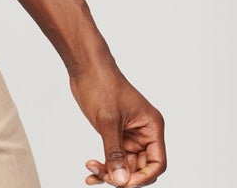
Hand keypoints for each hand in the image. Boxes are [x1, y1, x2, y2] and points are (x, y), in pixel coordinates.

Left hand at [70, 66, 165, 185]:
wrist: (85, 66)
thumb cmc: (102, 84)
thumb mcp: (108, 121)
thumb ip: (115, 153)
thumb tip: (121, 181)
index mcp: (151, 126)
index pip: (157, 163)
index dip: (144, 178)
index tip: (125, 183)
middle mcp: (143, 132)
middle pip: (140, 167)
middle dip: (123, 175)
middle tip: (104, 176)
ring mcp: (128, 134)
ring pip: (125, 165)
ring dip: (109, 171)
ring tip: (92, 170)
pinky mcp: (114, 133)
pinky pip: (114, 157)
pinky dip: (104, 165)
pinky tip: (91, 172)